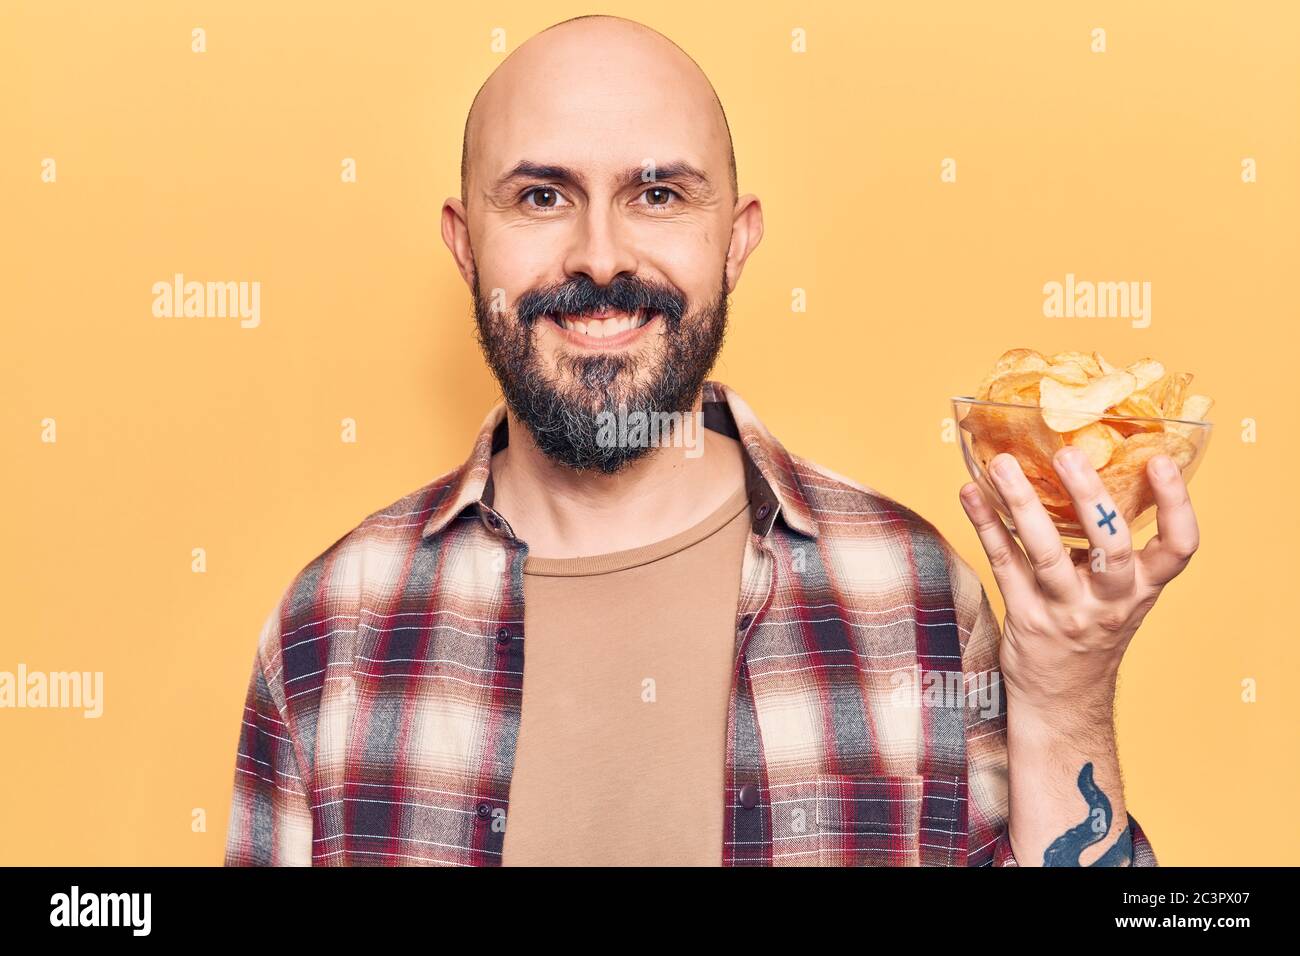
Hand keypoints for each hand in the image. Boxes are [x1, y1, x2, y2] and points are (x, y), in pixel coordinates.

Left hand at [958, 445, 1198, 721]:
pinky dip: (986, 525)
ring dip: (1022, 503)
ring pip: (1046, 553)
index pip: (1178, 548)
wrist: (1063, 699)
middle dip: (1091, 498)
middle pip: (1111, 547)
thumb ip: (1111, 546)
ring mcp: (1066, 611)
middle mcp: (1110, 601)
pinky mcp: (1026, 617)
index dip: (1176, 505)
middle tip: (1069, 454)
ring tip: (1002, 465)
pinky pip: (1004, 564)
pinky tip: (971, 494)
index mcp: (1143, 588)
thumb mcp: (1119, 593)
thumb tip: (1091, 469)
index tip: (1161, 461)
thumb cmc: (1091, 629)